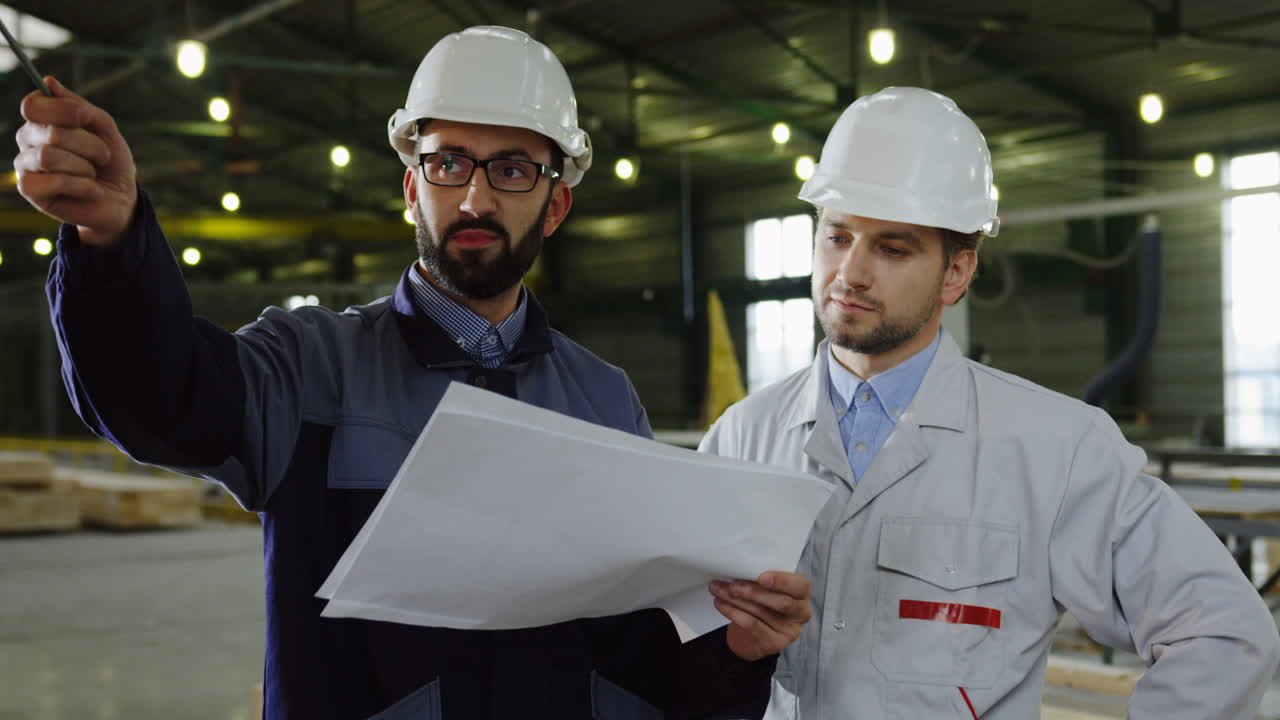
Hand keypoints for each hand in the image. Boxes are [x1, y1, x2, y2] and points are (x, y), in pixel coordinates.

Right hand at [15, 76, 136, 245]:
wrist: (121, 200)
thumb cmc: (110, 163)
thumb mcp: (105, 129)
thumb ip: (80, 106)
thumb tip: (49, 81)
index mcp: (42, 120)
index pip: (34, 105)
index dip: (63, 110)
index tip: (86, 118)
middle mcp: (27, 139)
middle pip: (50, 131)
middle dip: (88, 144)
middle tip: (102, 156)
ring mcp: (25, 165)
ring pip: (49, 155)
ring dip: (85, 166)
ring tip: (94, 174)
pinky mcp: (29, 190)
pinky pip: (53, 181)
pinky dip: (82, 186)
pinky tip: (90, 190)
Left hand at [710, 571, 811, 661]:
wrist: (752, 635)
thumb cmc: (762, 602)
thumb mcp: (767, 587)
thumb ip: (762, 579)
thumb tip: (740, 566)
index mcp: (802, 593)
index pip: (800, 585)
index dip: (782, 581)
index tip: (760, 577)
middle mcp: (801, 612)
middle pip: (783, 602)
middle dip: (754, 592)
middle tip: (732, 586)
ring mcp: (790, 631)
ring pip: (762, 613)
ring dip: (737, 600)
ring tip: (719, 591)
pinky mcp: (776, 644)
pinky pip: (753, 626)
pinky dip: (734, 613)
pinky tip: (721, 605)